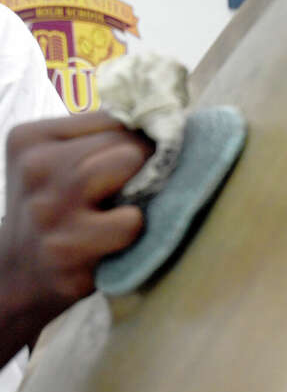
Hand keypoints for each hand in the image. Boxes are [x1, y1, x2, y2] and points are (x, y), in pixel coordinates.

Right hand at [1, 112, 151, 346]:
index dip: (140, 137)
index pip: (111, 117)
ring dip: (143, 189)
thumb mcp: (56, 164)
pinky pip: (128, 222)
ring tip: (133, 204)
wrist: (17, 274)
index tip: (147, 155)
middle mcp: (35, 169)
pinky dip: (137, 228)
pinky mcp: (67, 249)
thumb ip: (97, 139)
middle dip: (147, 163)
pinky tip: (121, 237)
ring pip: (123, 168)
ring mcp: (49, 210)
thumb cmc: (56, 211)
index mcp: (30, 139)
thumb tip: (165, 122)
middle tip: (149, 183)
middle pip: (123, 144)